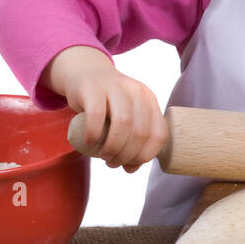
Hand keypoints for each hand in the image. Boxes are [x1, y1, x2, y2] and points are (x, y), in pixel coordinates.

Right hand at [42, 45, 167, 173]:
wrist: (86, 74)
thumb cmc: (108, 104)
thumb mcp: (127, 117)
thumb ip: (133, 142)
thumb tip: (132, 169)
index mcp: (150, 101)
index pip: (158, 134)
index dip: (146, 155)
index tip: (130, 165)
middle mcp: (137, 92)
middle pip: (140, 132)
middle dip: (127, 155)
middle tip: (113, 163)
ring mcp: (115, 88)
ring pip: (123, 124)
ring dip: (113, 148)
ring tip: (104, 156)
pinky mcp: (93, 89)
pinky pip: (96, 115)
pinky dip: (94, 134)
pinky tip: (90, 143)